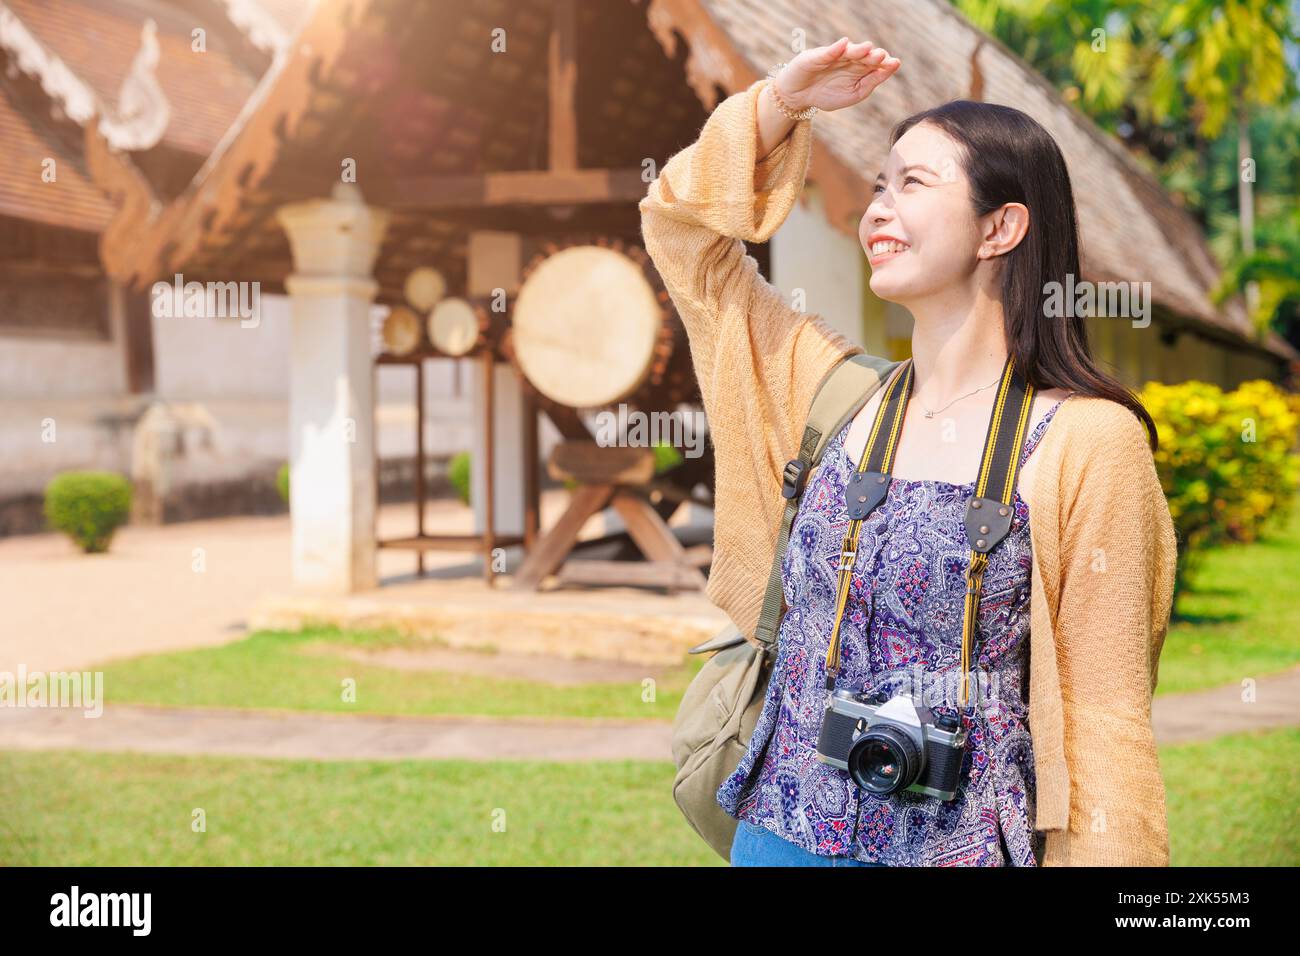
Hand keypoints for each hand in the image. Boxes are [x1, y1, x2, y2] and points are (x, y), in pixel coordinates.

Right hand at [775, 37, 900, 112]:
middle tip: (883, 56)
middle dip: (874, 56)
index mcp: (860, 70)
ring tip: (868, 48)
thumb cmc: (826, 95)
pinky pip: (829, 52)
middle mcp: (850, 60)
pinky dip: (836, 48)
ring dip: (859, 50)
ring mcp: (835, 56)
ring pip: (849, 52)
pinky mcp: (818, 56)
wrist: (799, 96)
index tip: (894, 63)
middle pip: (865, 56)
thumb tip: (884, 72)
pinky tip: (843, 44)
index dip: (885, 64)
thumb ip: (868, 85)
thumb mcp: (852, 95)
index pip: (876, 65)